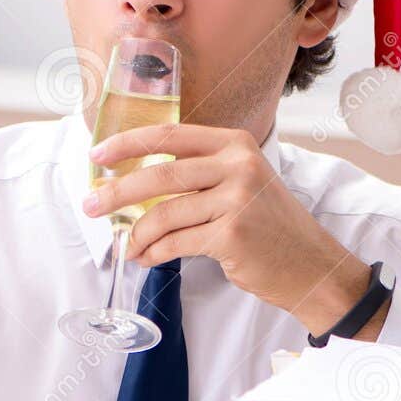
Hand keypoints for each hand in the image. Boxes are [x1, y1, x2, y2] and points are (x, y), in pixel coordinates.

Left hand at [83, 123, 387, 340]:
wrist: (310, 266)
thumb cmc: (269, 226)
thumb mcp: (240, 182)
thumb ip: (198, 173)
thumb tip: (135, 181)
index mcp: (235, 144)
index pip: (170, 134)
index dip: (128, 144)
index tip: (97, 155)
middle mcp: (238, 165)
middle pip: (159, 173)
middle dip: (117, 192)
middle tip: (90, 205)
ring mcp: (236, 199)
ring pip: (164, 213)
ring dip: (136, 233)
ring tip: (127, 246)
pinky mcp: (232, 235)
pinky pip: (175, 243)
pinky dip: (154, 253)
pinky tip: (147, 258)